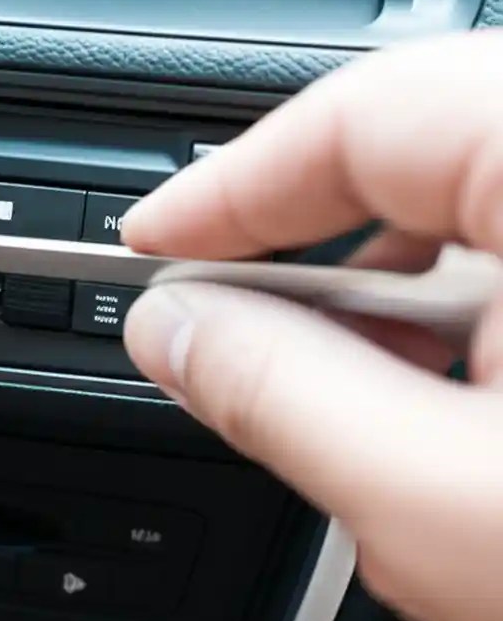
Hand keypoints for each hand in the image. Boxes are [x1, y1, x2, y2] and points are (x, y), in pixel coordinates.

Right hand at [121, 29, 502, 620]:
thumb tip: (170, 329)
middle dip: (316, 261)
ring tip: (378, 414)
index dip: (230, 187)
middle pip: (422, 155)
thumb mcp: (440, 504)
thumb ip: (276, 397)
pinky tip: (471, 414)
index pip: (360, 116)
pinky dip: (483, 316)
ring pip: (488, 202)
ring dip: (406, 302)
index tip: (152, 244)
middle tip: (241, 344)